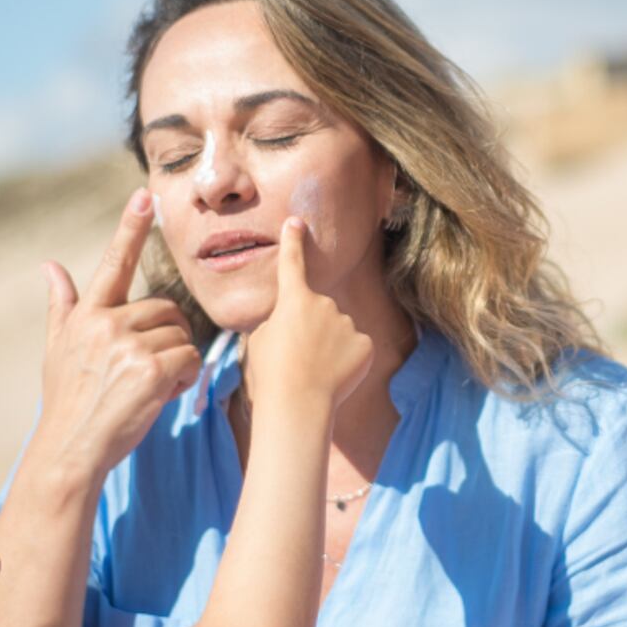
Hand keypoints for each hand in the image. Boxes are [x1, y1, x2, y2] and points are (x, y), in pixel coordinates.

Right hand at [36, 188, 200, 482]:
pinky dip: (185, 379)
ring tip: (149, 388)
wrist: (69, 452)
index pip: (113, 263)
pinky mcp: (150, 369)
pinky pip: (190, 359)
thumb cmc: (68, 403)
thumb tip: (48, 266)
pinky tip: (161, 396)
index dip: (130, 228)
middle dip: (168, 337)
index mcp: (87, 316)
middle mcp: (105, 324)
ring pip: (181, 336)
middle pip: (166, 310)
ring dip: (177, 362)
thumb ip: (62, 306)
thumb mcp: (58, 351)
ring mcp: (127, 345)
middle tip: (147, 371)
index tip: (145, 196)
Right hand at [244, 217, 372, 410]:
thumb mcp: (261, 341)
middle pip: (318, 312)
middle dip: (310, 330)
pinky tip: (333, 376)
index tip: (296, 222)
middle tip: (295, 358)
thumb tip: (291, 323)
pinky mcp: (365, 343)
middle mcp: (323, 303)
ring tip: (313, 372)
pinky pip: (355, 347)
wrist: (297, 404)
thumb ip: (280, 323)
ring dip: (328, 347)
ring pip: (338, 330)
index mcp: (293, 300)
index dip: (293, 242)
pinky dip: (347, 361)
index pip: (292, 264)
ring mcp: (347, 323)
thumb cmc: (271, 375)